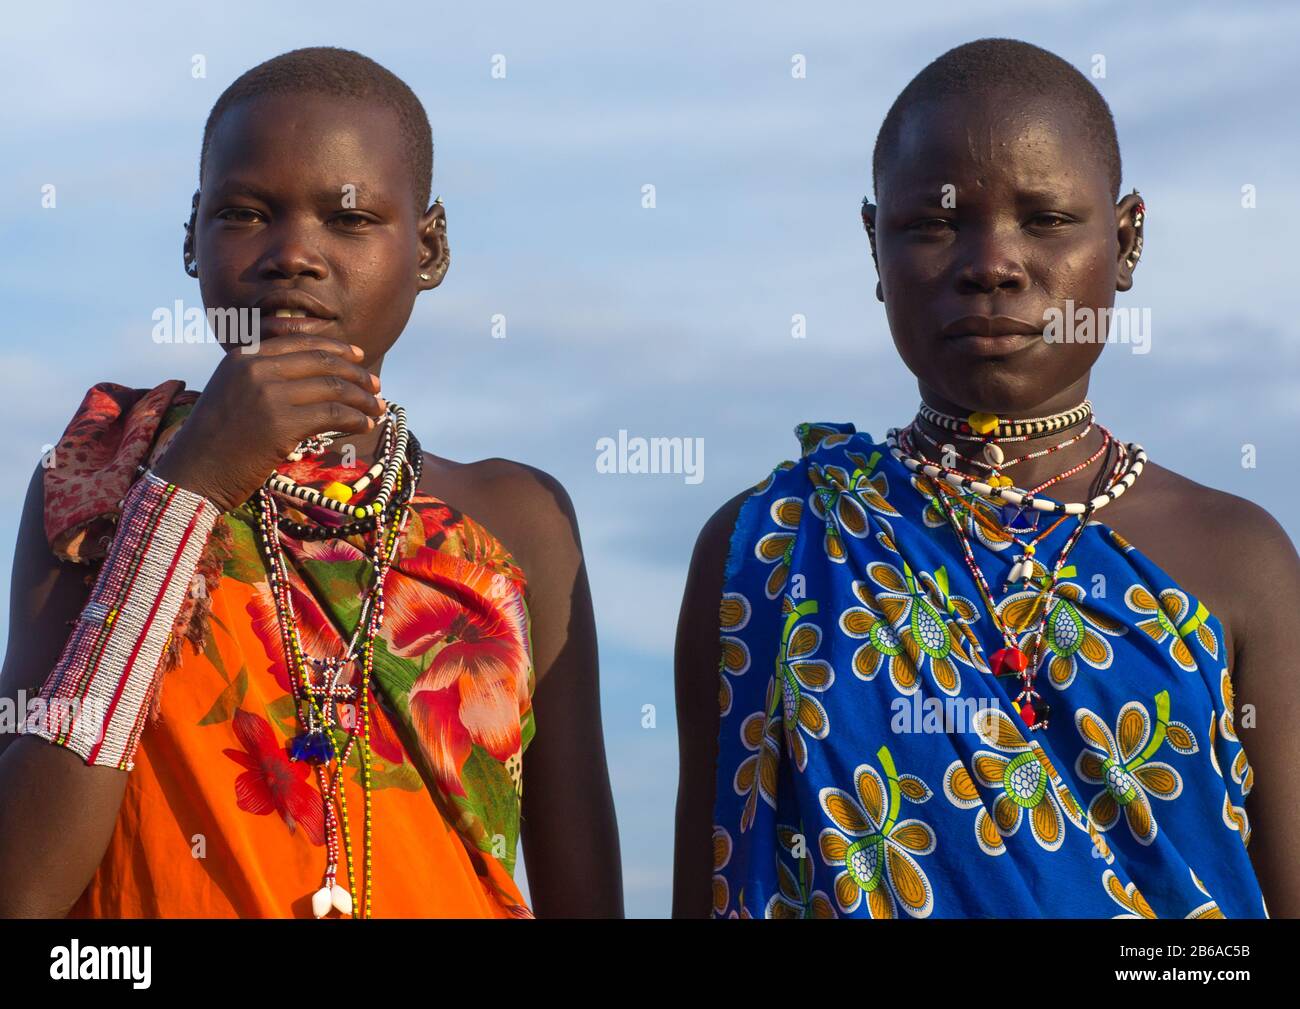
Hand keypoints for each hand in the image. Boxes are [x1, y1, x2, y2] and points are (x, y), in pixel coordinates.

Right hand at [150, 335, 384, 511]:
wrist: (192, 472)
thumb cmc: (216, 440)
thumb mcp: (232, 392)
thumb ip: (264, 376)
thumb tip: (315, 375)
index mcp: (244, 356)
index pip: (301, 341)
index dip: (336, 347)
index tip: (359, 355)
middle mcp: (256, 368)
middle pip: (323, 361)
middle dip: (357, 372)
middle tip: (376, 386)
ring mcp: (269, 395)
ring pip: (334, 387)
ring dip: (363, 399)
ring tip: (378, 409)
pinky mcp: (283, 424)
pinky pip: (334, 414)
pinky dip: (356, 419)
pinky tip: (365, 426)